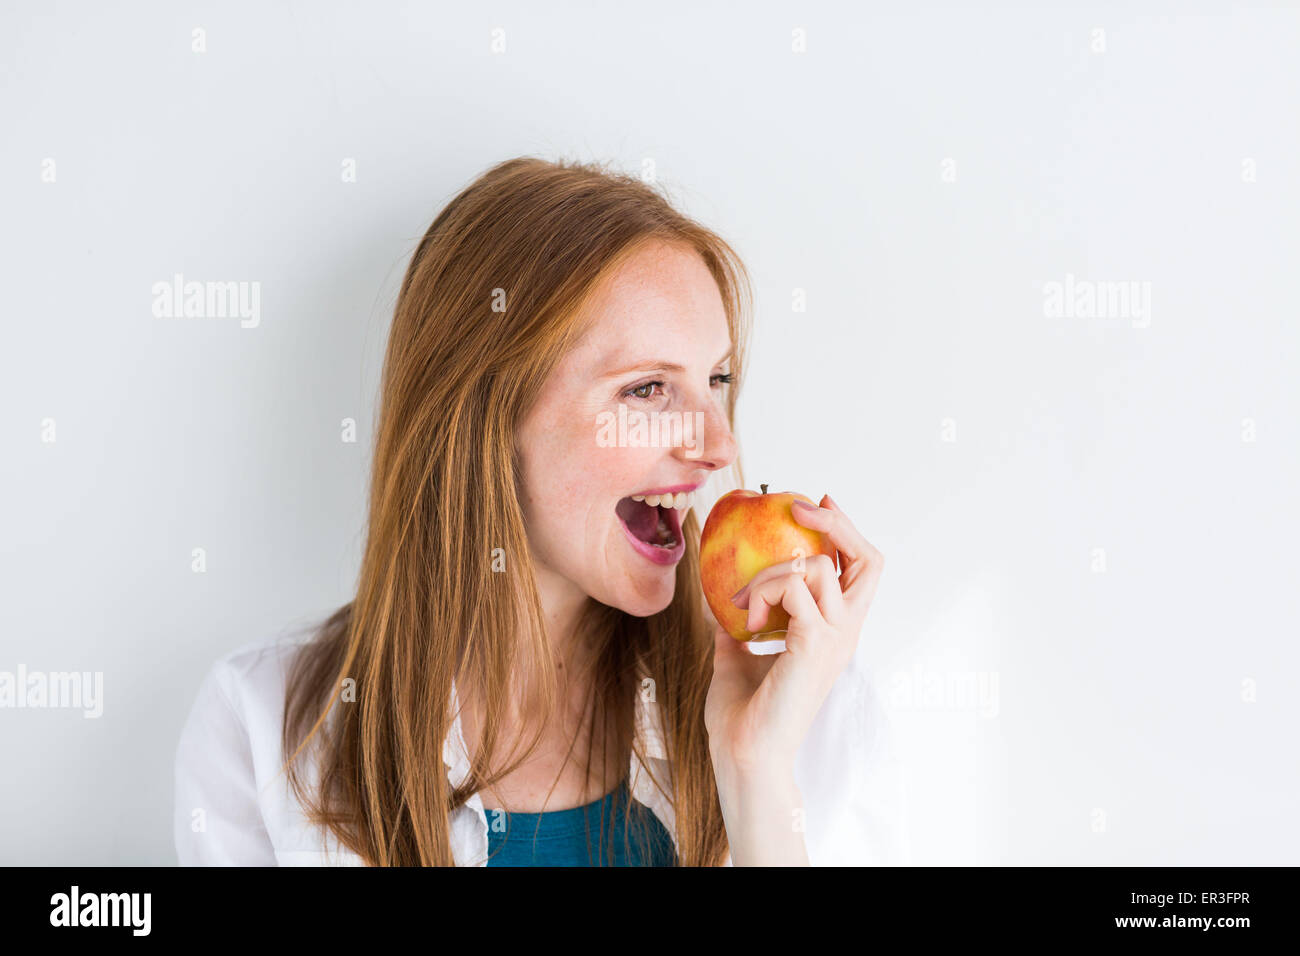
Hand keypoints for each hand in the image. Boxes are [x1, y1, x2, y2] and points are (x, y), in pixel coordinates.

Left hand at [704, 494, 883, 775]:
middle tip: (799, 509)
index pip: (860, 571)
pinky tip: (747, 621)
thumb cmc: (742, 718)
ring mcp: (834, 638)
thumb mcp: (736, 658)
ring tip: (746, 604)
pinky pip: (794, 588)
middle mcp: (844, 633)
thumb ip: (739, 628)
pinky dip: (765, 591)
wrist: (744, 755)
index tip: (814, 508)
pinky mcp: (815, 644)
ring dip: (774, 571)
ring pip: (820, 568)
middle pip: (869, 560)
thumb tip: (721, 601)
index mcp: (834, 634)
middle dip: (837, 525)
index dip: (844, 534)